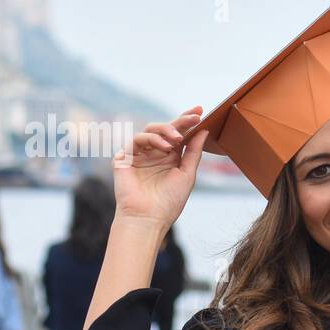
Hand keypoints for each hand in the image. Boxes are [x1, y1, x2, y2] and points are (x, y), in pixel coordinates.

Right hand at [112, 107, 207, 227]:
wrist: (148, 218)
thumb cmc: (169, 201)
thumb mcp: (187, 174)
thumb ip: (194, 151)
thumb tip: (204, 130)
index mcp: (171, 158)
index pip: (180, 135)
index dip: (188, 122)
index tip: (201, 111)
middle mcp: (155, 154)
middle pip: (166, 129)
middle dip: (180, 121)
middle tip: (194, 117)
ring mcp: (140, 155)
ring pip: (151, 130)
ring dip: (167, 130)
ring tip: (177, 139)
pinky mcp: (125, 157)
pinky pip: (137, 140)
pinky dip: (152, 139)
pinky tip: (164, 146)